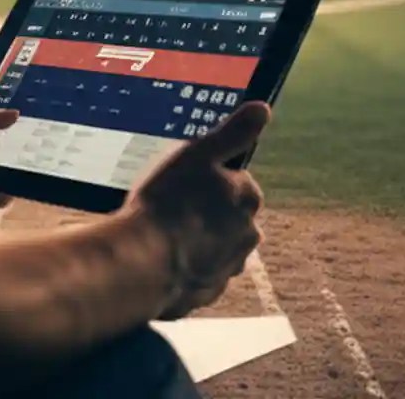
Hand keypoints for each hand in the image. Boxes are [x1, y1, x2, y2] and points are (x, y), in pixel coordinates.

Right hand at [124, 102, 268, 319]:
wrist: (141, 264)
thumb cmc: (167, 204)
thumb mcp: (197, 154)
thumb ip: (232, 133)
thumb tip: (263, 109)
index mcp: (247, 199)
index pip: (237, 182)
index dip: (208, 179)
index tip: (184, 183)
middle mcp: (247, 236)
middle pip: (228, 216)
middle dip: (205, 213)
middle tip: (170, 208)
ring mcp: (228, 268)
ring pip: (214, 247)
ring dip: (195, 242)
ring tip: (161, 236)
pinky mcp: (207, 294)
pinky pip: (198, 274)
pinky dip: (183, 268)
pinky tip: (160, 259)